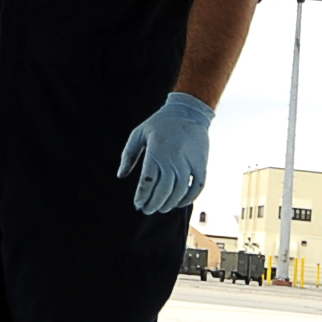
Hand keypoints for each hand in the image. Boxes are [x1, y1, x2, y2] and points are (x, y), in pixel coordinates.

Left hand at [117, 92, 212, 214]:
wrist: (188, 112)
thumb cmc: (160, 124)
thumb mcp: (138, 134)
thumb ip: (128, 155)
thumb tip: (120, 175)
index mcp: (156, 150)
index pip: (148, 181)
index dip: (142, 196)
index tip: (138, 204)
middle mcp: (173, 157)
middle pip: (163, 189)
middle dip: (154, 203)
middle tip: (147, 210)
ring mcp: (189, 161)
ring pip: (180, 190)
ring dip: (170, 204)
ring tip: (161, 208)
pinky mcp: (201, 164)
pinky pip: (197, 186)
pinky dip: (189, 198)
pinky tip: (180, 203)